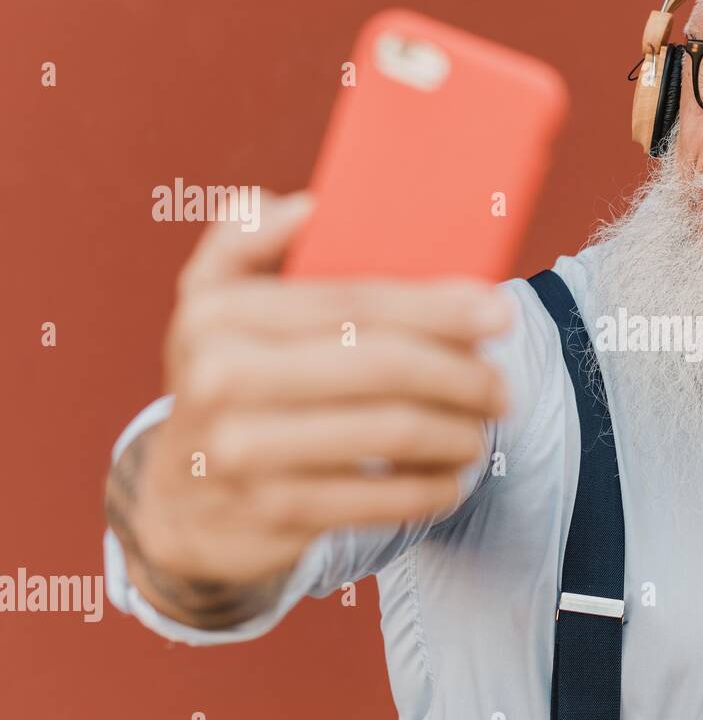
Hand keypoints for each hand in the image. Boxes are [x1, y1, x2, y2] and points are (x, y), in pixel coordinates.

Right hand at [132, 191, 511, 585]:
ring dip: (457, 431)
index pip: (354, 301)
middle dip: (462, 373)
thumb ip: (245, 243)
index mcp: (219, 311)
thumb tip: (305, 207)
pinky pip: (381, 498)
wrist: (183, 502)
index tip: (499, 312)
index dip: (437, 306)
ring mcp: (244, 451)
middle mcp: (222, 377)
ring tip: (480, 430)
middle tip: (503, 387)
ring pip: (392, 431)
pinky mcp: (272, 512)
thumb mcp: (213, 306)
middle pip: (382, 365)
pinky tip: (450, 478)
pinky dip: (431, 487)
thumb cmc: (228, 381)